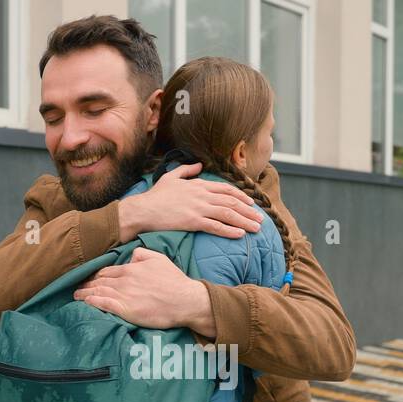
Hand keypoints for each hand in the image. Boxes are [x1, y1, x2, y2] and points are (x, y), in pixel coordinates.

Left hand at [73, 247, 215, 334]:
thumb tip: (131, 255)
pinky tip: (85, 302)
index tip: (89, 278)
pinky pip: (104, 304)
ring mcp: (124, 295)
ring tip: (76, 295)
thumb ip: (143, 254)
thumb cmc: (175, 281)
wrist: (185, 300)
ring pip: (99, 291)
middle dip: (87, 283)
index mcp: (131, 268)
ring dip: (85, 293)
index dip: (96, 274)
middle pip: (100, 281)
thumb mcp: (160, 259)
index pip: (107, 271)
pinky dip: (92, 301)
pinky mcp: (126, 310)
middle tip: (77, 287)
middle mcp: (124, 280)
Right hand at [118, 162, 263, 241]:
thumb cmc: (155, 196)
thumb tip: (198, 165)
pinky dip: (230, 230)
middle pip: (231, 202)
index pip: (226, 189)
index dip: (241, 196)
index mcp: (198, 184)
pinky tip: (240, 234)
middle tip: (260, 219)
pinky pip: (216, 226)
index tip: (252, 203)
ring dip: (244, 221)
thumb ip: (186, 170)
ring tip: (256, 229)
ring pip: (228, 214)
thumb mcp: (171, 177)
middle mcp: (202, 195)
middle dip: (249, 211)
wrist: (143, 210)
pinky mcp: (193, 221)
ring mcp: (198, 208)